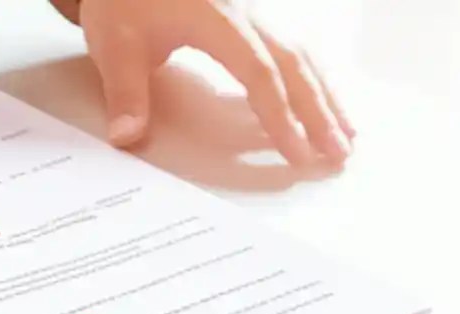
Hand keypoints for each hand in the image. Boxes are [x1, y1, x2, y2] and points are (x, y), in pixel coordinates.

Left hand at [62, 0, 354, 165]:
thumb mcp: (114, 44)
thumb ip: (125, 91)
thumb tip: (128, 135)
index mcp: (218, 21)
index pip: (259, 73)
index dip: (279, 115)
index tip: (296, 151)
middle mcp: (245, 15)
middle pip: (294, 65)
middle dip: (319, 111)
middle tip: (338, 153)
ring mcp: (250, 14)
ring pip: (300, 55)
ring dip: (323, 95)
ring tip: (345, 134)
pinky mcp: (246, 19)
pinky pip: (289, 49)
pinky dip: (309, 78)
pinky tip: (319, 101)